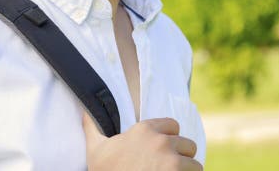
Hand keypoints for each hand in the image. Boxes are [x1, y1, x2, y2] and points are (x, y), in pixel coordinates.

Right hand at [82, 113, 201, 170]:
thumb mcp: (95, 149)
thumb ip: (92, 128)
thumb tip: (84, 112)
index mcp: (144, 130)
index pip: (173, 125)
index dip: (169, 138)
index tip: (162, 150)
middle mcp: (161, 142)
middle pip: (187, 144)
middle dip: (181, 156)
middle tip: (168, 169)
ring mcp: (172, 161)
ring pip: (194, 164)